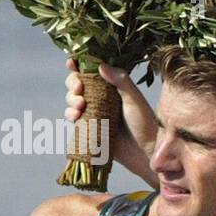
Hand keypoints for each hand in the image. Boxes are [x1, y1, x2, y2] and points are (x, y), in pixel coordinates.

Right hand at [65, 57, 157, 180]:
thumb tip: (101, 66)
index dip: (79, 65)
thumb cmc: (145, 123)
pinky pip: (74, 117)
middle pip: (78, 83)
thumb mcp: (134, 99)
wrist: (145, 152)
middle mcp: (102, 96)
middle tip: (79, 89)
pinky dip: (70, 114)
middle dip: (73, 83)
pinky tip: (75, 116)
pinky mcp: (89, 126)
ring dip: (71, 99)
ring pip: (73, 99)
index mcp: (112, 86)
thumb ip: (121, 81)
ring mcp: (95, 111)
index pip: (92, 70)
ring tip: (80, 106)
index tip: (72, 63)